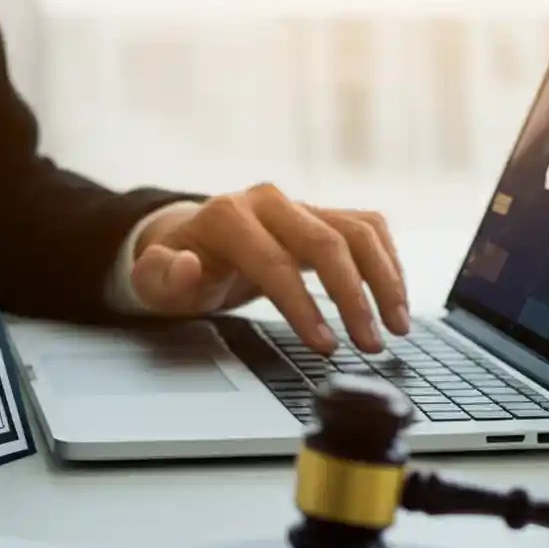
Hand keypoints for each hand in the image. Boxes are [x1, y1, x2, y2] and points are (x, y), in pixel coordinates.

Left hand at [129, 184, 408, 353]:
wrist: (191, 239)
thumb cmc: (175, 267)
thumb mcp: (152, 281)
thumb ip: (159, 276)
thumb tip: (185, 267)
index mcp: (227, 216)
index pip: (275, 262)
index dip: (303, 307)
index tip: (325, 346)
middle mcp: (269, 201)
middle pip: (327, 242)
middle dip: (354, 298)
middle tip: (370, 344)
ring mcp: (300, 204)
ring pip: (358, 232)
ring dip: (385, 279)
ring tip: (396, 327)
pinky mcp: (324, 213)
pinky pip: (369, 229)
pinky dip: (388, 263)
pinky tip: (396, 300)